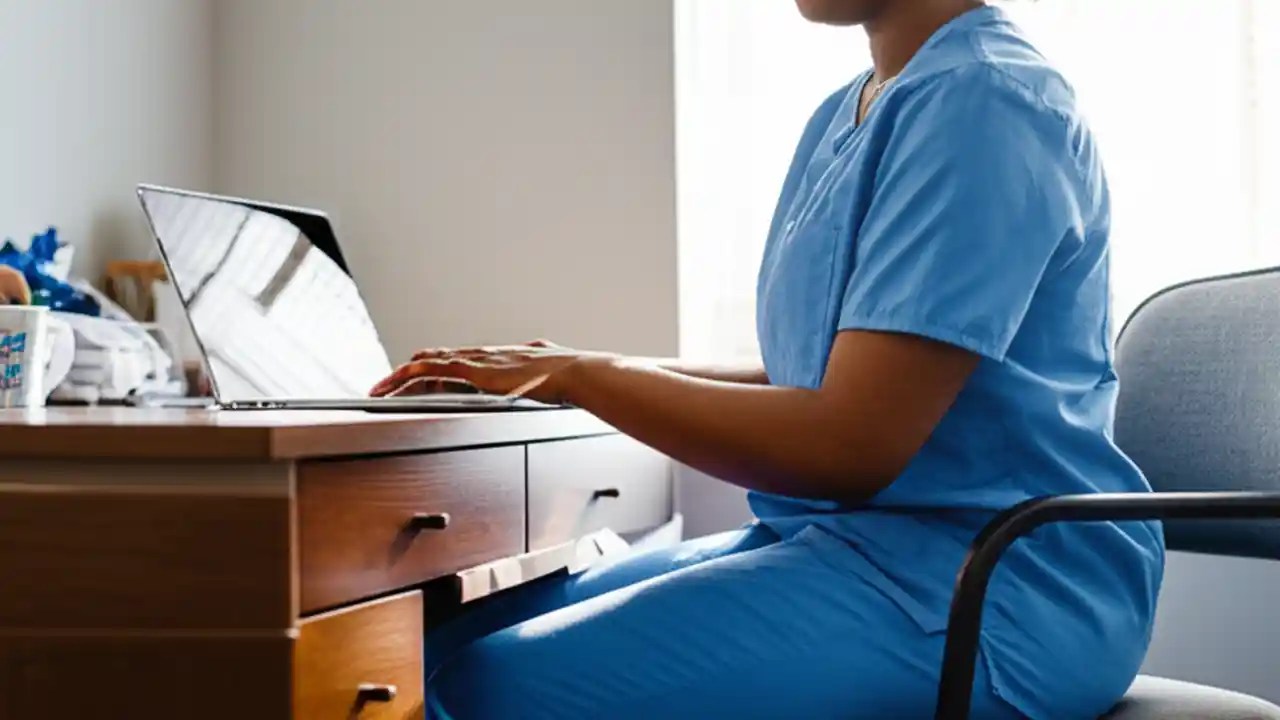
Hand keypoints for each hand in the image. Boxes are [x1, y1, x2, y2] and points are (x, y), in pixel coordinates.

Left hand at [369, 340, 605, 403]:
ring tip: (379, 388)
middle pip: (435, 359)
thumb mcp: (546, 370)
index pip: (456, 360)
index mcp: (497, 358)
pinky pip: (431, 370)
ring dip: (399, 377)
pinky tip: (395, 382)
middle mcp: (482, 355)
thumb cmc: (565, 376)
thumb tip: (546, 367)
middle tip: (387, 384)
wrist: (571, 373)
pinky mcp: (472, 370)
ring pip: (426, 363)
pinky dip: (409, 376)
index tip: (418, 378)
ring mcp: (475, 361)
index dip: (434, 368)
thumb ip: (539, 368)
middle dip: (407, 374)